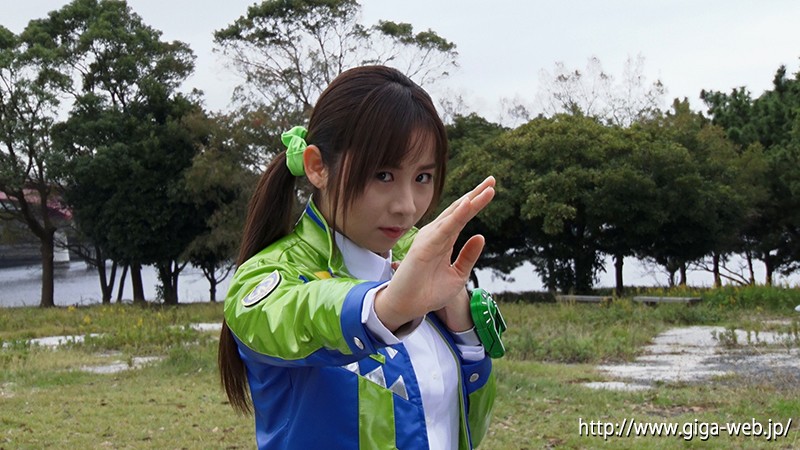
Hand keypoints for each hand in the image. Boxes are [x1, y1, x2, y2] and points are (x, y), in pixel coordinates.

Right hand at [375, 176, 494, 331]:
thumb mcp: (457, 274)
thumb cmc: (429, 291)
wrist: (408, 306)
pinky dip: (457, 216)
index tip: (491, 189)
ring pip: (453, 215)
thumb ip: (468, 256)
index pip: (463, 216)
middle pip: (459, 210)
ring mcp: (430, 238)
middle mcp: (437, 234)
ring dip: (470, 201)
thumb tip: (481, 236)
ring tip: (486, 189)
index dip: (476, 202)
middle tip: (492, 180)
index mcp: (445, 239)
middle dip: (475, 194)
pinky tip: (468, 204)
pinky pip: (444, 229)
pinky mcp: (425, 246)